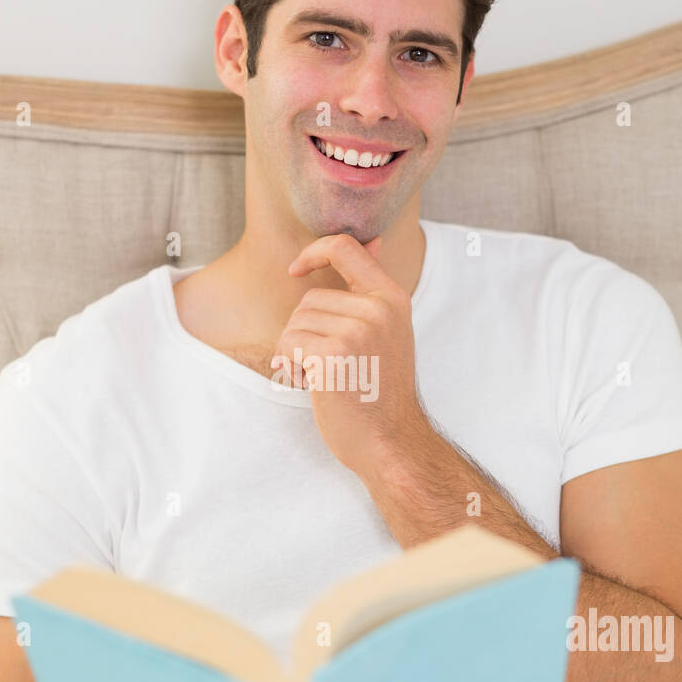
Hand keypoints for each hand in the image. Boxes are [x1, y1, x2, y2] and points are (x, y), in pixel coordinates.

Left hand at [271, 233, 427, 475]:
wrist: (390, 441)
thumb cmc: (380, 391)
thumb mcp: (388, 331)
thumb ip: (373, 289)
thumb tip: (373, 241)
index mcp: (392, 298)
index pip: (345, 247)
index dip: (314, 252)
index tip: (296, 270)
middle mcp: (377, 309)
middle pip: (310, 298)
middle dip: (304, 331)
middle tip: (326, 364)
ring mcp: (356, 331)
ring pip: (296, 323)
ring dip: (296, 352)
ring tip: (322, 377)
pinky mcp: (333, 355)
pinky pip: (289, 344)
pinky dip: (291, 367)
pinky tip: (312, 386)